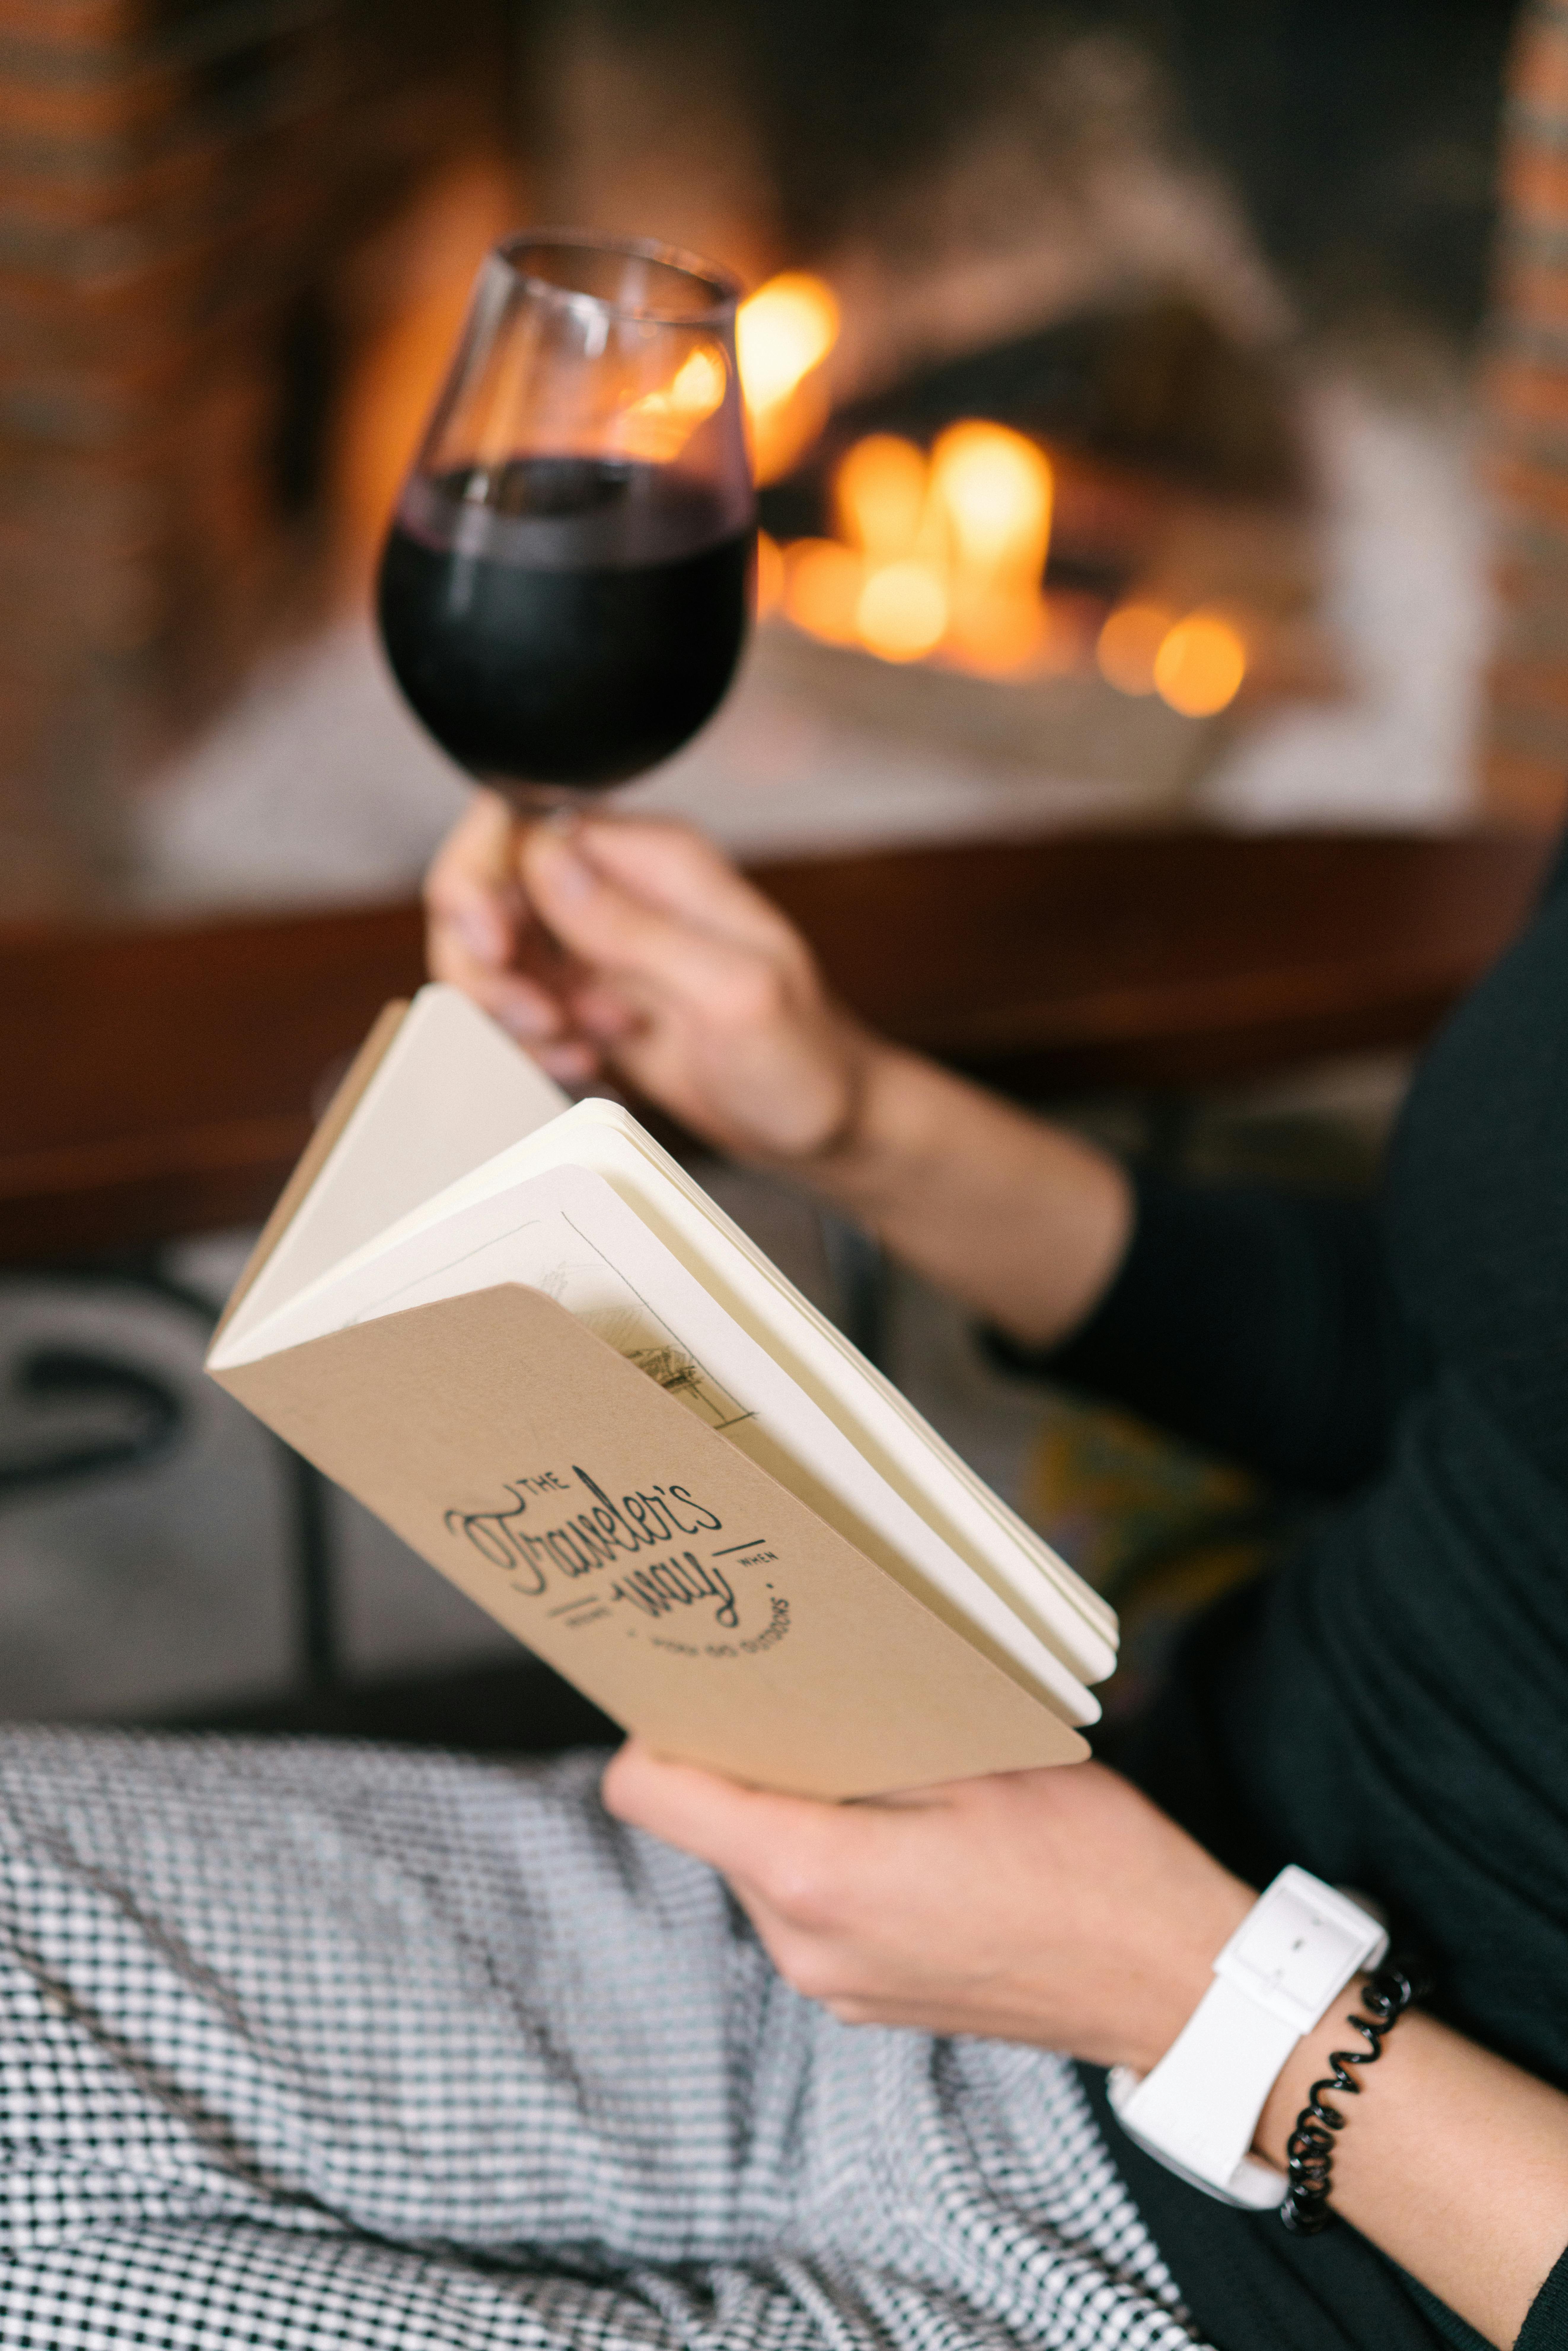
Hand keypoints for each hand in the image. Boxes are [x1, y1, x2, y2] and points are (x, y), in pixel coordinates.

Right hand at [425, 792, 876, 1162]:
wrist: (823, 1126)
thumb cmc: (803, 1060)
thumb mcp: (729, 991)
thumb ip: (636, 927)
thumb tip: (546, 859)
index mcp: (657, 860)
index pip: (523, 824)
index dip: (485, 881)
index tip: (498, 947)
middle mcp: (620, 891)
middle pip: (489, 886)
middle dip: (485, 955)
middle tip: (536, 1016)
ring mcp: (599, 947)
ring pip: (493, 951)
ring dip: (508, 1008)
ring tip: (574, 1046)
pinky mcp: (588, 1001)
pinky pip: (518, 1006)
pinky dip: (532, 1042)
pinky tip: (585, 1063)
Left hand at [601, 1741, 1253, 2072]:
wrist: (1170, 1980)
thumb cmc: (1089, 1859)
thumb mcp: (976, 1756)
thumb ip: (862, 1727)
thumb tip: (783, 1684)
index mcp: (813, 1876)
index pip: (653, 1794)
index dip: (661, 1727)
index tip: (695, 1683)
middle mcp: (802, 1944)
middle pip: (712, 1825)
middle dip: (752, 1760)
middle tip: (814, 1703)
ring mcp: (834, 1984)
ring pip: (764, 1865)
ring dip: (801, 1811)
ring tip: (885, 1768)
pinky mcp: (867, 2000)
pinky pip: (811, 1911)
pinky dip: (837, 1860)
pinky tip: (911, 1829)